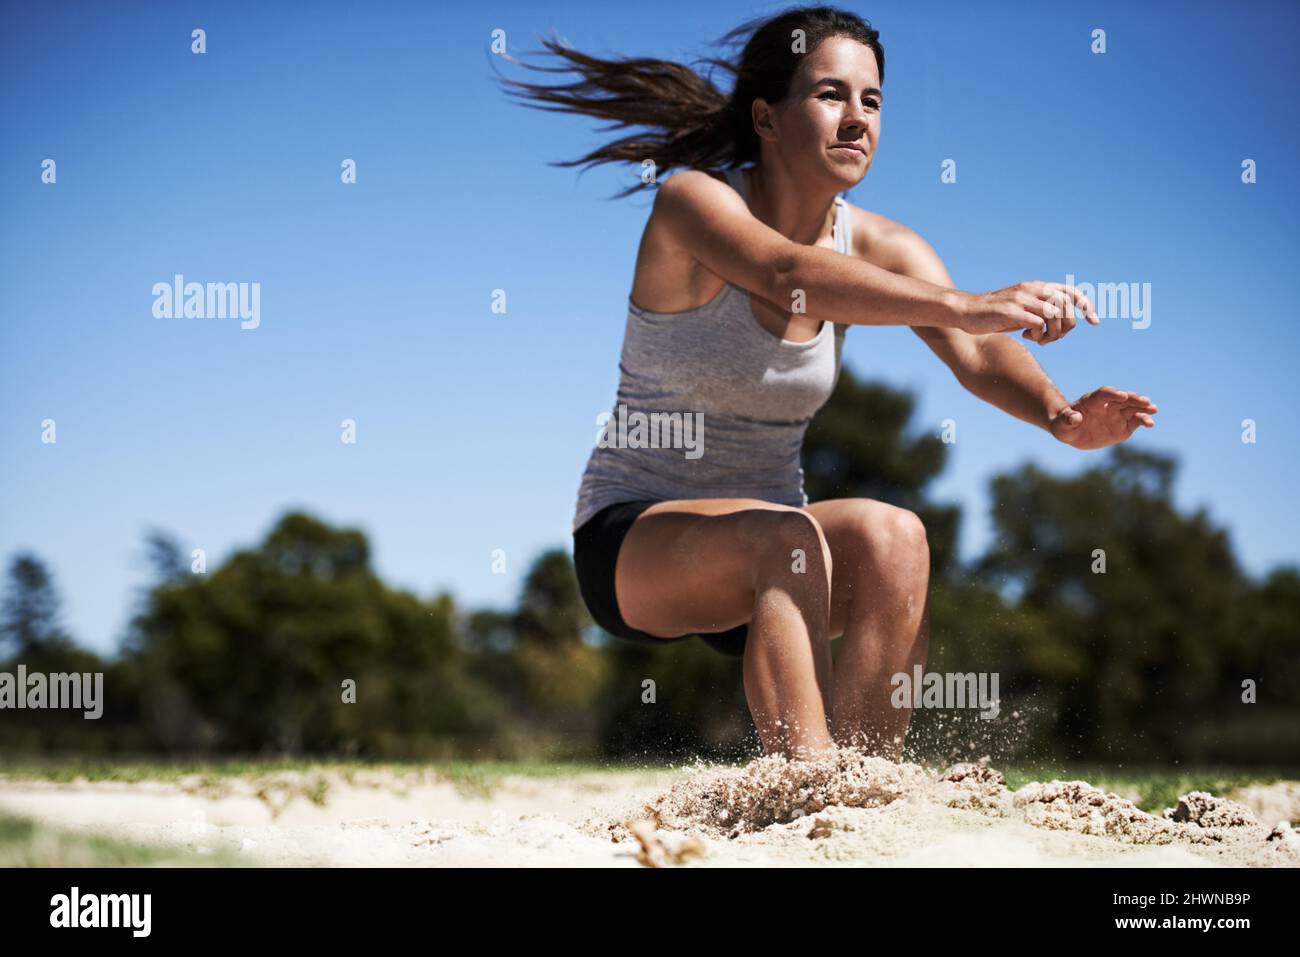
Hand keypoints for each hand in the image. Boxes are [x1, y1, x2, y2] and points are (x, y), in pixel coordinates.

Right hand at [959, 281, 1098, 342]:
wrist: (965, 311)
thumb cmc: (993, 314)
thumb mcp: (1021, 309)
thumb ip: (1040, 310)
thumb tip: (1061, 322)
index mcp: (1036, 287)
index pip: (1070, 291)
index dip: (1086, 305)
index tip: (1094, 321)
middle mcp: (1032, 289)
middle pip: (1066, 305)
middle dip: (1067, 326)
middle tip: (1052, 338)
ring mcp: (1022, 299)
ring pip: (1055, 314)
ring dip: (1054, 333)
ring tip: (1040, 340)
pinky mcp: (1012, 312)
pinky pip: (1038, 323)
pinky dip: (1038, 335)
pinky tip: (1026, 337)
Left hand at [1051, 386, 1157, 449]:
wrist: (1073, 432)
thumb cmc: (1064, 425)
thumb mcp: (1062, 424)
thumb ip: (1068, 420)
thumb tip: (1075, 418)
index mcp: (1092, 401)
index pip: (1104, 393)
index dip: (1112, 394)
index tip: (1121, 396)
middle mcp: (1108, 405)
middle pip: (1123, 398)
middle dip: (1134, 399)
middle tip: (1146, 401)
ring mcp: (1117, 414)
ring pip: (1132, 408)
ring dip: (1143, 408)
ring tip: (1153, 409)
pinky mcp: (1123, 426)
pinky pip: (1135, 421)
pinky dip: (1144, 421)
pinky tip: (1150, 423)